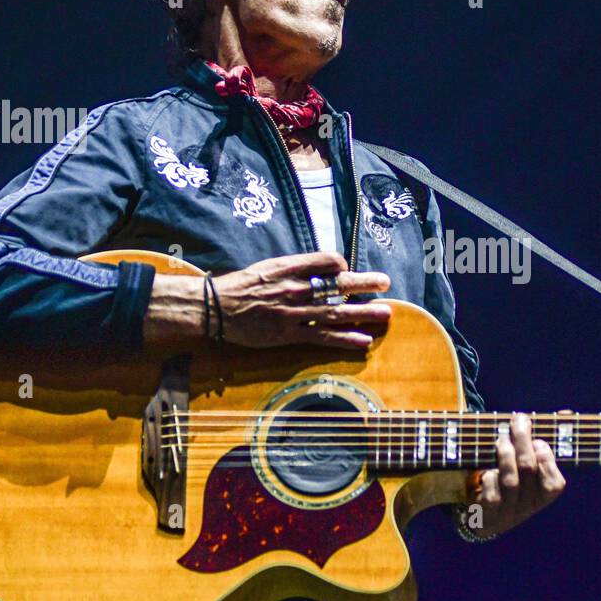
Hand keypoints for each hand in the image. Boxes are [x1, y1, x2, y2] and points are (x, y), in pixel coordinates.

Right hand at [145, 251, 391, 348]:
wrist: (215, 308)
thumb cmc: (241, 286)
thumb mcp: (268, 267)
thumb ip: (295, 268)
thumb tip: (322, 268)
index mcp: (288, 267)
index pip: (325, 260)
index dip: (339, 264)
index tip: (346, 269)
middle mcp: (294, 288)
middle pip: (336, 284)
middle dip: (363, 283)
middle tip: (385, 282)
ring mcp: (293, 313)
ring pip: (335, 311)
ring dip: (363, 312)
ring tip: (385, 312)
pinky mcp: (289, 334)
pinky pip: (322, 337)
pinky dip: (344, 338)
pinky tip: (364, 340)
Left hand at [466, 413, 566, 537]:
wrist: (483, 517)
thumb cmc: (510, 481)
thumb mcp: (528, 467)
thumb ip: (544, 442)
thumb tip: (566, 414)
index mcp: (542, 496)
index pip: (554, 484)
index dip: (547, 459)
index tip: (538, 440)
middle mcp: (528, 506)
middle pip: (528, 469)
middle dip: (522, 440)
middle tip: (518, 421)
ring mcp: (507, 512)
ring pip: (510, 480)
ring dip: (505, 453)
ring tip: (502, 438)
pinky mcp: (487, 514)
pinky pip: (490, 494)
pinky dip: (489, 477)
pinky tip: (487, 469)